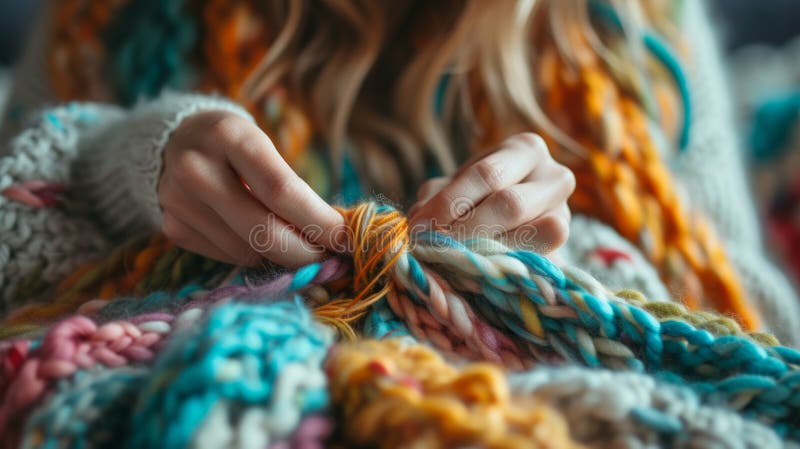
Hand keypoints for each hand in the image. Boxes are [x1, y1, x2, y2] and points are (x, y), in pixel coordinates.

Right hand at [159, 110, 343, 265]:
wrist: (171, 141)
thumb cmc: (234, 145)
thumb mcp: (263, 147)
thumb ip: (294, 188)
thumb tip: (335, 237)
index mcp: (229, 136)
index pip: (282, 191)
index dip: (319, 221)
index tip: (345, 238)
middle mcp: (197, 168)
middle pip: (264, 230)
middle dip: (306, 252)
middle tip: (329, 256)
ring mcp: (179, 201)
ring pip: (247, 251)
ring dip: (279, 255)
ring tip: (293, 241)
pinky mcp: (171, 227)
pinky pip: (226, 257)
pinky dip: (251, 255)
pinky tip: (254, 237)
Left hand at [408, 133, 574, 252]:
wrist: (514, 225)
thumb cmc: (478, 197)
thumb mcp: (456, 188)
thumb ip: (437, 198)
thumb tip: (419, 224)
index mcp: (525, 149)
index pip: (485, 175)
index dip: (449, 204)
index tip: (418, 229)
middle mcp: (554, 174)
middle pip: (509, 204)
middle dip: (465, 231)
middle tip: (432, 249)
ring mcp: (565, 210)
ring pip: (527, 234)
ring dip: (482, 251)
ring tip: (448, 260)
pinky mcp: (563, 243)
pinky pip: (535, 256)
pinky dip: (500, 264)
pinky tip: (476, 270)